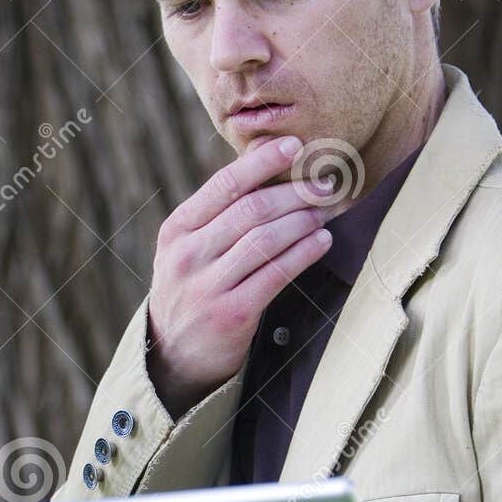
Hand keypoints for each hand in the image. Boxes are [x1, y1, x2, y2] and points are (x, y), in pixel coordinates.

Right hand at [146, 134, 333, 418]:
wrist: (173, 356)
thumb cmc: (192, 290)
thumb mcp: (187, 249)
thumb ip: (218, 216)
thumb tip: (271, 170)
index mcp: (176, 229)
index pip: (224, 185)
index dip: (262, 161)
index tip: (294, 145)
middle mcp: (188, 255)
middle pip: (252, 209)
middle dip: (295, 192)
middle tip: (326, 182)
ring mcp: (208, 286)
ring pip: (266, 239)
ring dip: (304, 220)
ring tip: (328, 210)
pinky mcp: (232, 314)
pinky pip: (276, 274)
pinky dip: (304, 253)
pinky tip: (322, 241)